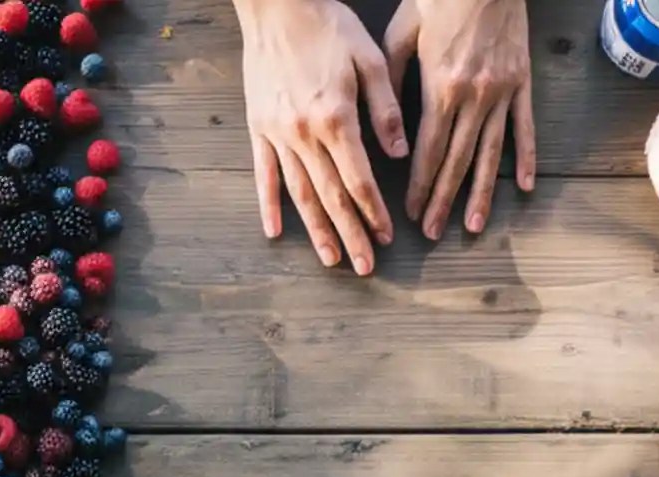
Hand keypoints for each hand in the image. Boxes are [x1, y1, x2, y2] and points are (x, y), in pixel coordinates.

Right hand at [236, 0, 407, 275]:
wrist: (276, 4)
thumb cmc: (327, 25)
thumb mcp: (369, 59)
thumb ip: (387, 110)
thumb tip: (400, 155)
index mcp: (337, 118)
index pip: (359, 180)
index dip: (374, 213)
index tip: (387, 237)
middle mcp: (305, 134)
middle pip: (331, 196)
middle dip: (350, 235)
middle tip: (365, 267)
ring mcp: (277, 134)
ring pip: (299, 194)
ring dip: (316, 230)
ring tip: (330, 260)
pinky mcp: (258, 128)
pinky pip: (263, 174)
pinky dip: (268, 205)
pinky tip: (274, 232)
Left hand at [385, 0, 535, 239]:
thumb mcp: (401, 31)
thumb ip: (393, 80)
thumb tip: (386, 124)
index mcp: (441, 86)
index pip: (427, 150)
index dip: (419, 185)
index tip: (412, 212)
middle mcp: (474, 96)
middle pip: (456, 160)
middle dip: (442, 199)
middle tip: (433, 232)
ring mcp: (502, 92)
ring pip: (490, 153)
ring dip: (481, 192)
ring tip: (473, 224)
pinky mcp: (522, 83)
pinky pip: (525, 128)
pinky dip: (527, 159)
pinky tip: (525, 187)